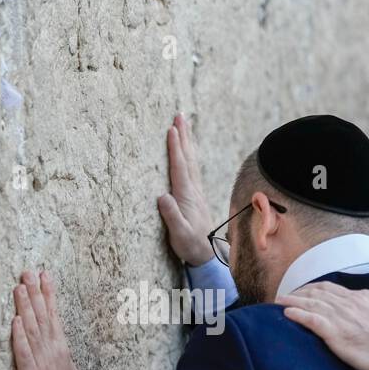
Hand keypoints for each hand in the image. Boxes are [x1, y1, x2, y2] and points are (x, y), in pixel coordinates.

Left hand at [10, 270, 81, 369]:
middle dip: (35, 292)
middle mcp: (52, 351)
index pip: (55, 315)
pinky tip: (16, 321)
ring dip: (25, 307)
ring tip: (19, 286)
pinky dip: (20, 336)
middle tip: (29, 271)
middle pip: (43, 316)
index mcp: (62, 350)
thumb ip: (60, 358)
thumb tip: (56, 345)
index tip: (45, 276)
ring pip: (32, 329)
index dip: (49, 295)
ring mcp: (41, 362)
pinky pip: (24, 352)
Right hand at [158, 113, 213, 266]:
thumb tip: (162, 196)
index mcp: (186, 195)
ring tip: (182, 124)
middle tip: (179, 115)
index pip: (179, 167)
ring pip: (191, 160)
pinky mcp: (195, 195)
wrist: (207, 254)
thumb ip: (171, 216)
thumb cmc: (189, 245)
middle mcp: (193, 189)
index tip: (171, 129)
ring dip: (187, 141)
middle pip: (187, 157)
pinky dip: (188, 154)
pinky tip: (187, 150)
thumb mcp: (178, 234)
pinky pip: (192, 167)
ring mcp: (195, 191)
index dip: (174, 148)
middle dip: (183, 135)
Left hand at [277, 281, 368, 369]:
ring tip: (280, 302)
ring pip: (311, 303)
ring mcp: (340, 317)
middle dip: (299, 293)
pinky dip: (298, 315)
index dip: (313, 289)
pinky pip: (311, 320)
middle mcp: (348, 304)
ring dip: (293, 301)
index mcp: (359, 298)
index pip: (330, 289)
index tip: (304, 292)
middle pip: (317, 293)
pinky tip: (287, 313)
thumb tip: (364, 298)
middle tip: (286, 296)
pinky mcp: (335, 333)